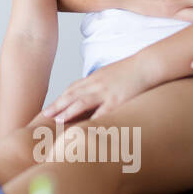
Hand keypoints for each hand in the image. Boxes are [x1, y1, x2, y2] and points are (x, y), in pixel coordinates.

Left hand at [34, 58, 148, 124]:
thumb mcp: (110, 75)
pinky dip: (92, 119)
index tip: (50, 108)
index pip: (72, 89)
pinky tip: (84, 128)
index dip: (60, 99)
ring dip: (68, 111)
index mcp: (94, 78)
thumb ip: (99, 84)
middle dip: (57, 105)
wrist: (147, 65)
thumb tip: (91, 95)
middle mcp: (96, 84)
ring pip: (82, 102)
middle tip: (45, 115)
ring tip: (57, 120)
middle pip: (72, 95)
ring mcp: (106, 92)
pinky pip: (102, 111)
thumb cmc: (131, 71)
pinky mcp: (118, 100)